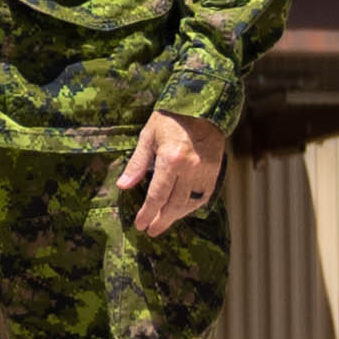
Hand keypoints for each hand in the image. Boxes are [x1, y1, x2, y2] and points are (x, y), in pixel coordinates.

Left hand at [114, 109, 220, 237]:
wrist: (203, 108)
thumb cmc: (171, 120)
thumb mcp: (147, 137)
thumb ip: (137, 163)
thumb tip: (123, 186)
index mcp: (171, 160)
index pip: (157, 195)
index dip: (147, 213)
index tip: (140, 225)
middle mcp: (190, 169)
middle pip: (174, 204)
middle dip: (161, 220)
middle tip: (151, 231)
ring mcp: (205, 172)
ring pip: (190, 203)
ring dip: (175, 216)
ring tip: (163, 223)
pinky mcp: (215, 172)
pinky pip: (203, 197)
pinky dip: (191, 207)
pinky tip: (181, 211)